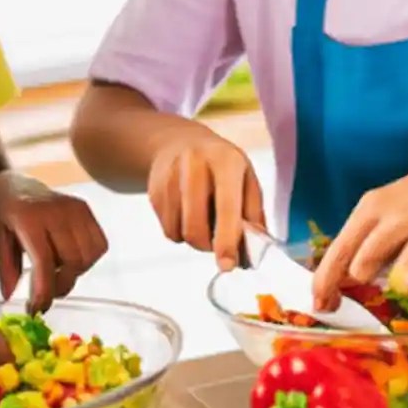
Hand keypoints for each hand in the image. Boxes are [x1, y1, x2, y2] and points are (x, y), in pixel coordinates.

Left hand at [0, 171, 107, 313]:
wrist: (14, 183)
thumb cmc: (3, 212)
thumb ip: (5, 268)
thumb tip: (10, 298)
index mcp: (29, 218)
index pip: (44, 262)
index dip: (44, 291)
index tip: (36, 308)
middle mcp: (56, 211)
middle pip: (71, 262)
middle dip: (59, 285)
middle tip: (45, 292)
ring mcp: (75, 208)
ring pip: (88, 257)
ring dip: (74, 273)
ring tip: (56, 271)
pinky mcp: (85, 209)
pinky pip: (99, 245)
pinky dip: (88, 259)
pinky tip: (69, 258)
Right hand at [147, 126, 264, 269]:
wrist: (180, 142)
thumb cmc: (222, 166)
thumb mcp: (246, 179)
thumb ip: (253, 215)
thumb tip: (251, 254)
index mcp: (226, 161)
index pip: (225, 207)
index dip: (227, 240)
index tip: (228, 265)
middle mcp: (194, 165)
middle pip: (195, 227)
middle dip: (207, 246)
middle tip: (216, 243)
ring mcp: (169, 177)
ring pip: (179, 232)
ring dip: (193, 239)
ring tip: (202, 220)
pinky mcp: (154, 190)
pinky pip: (167, 229)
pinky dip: (179, 231)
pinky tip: (186, 213)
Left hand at [311, 147, 407, 309]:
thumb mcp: (400, 202)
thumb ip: (375, 234)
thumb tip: (346, 275)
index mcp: (377, 205)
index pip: (340, 250)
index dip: (325, 281)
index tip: (319, 303)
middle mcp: (401, 217)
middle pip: (362, 267)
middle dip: (365, 282)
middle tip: (378, 282)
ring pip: (403, 277)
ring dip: (405, 283)